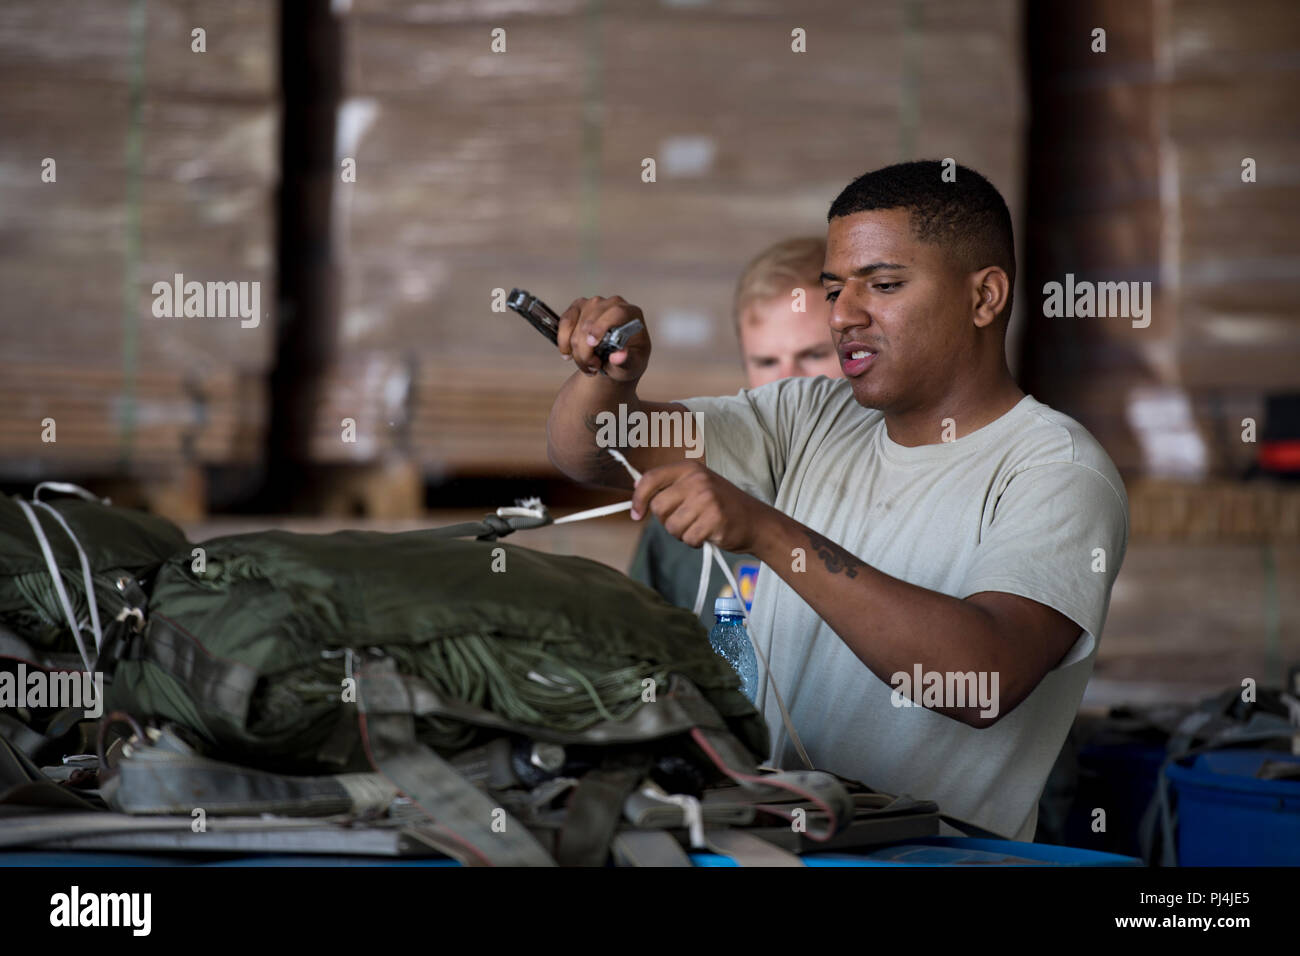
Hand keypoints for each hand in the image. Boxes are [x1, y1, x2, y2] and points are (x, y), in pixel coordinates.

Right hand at [556, 295, 649, 382]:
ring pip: (574, 325)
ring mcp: (593, 304)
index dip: (601, 326)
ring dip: (576, 351)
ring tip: (587, 365)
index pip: (616, 312)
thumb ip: (628, 361)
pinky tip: (568, 355)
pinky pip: (564, 322)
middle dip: (586, 351)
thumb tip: (619, 356)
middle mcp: (612, 304)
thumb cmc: (628, 358)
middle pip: (590, 323)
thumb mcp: (634, 365)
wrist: (616, 358)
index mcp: (630, 313)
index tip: (592, 344)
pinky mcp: (577, 308)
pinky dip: (564, 341)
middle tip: (593, 368)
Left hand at [630, 460, 768, 552]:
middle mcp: (697, 480)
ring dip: (681, 534)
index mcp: (689, 469)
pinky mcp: (714, 519)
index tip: (636, 513)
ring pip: (671, 526)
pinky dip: (695, 542)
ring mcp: (707, 499)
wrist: (756, 521)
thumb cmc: (721, 506)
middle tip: (686, 520)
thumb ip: (670, 487)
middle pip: (658, 507)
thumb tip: (636, 490)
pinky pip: (688, 538)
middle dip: (667, 520)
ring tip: (699, 526)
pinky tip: (709, 534)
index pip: (651, 478)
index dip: (638, 498)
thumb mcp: (697, 486)